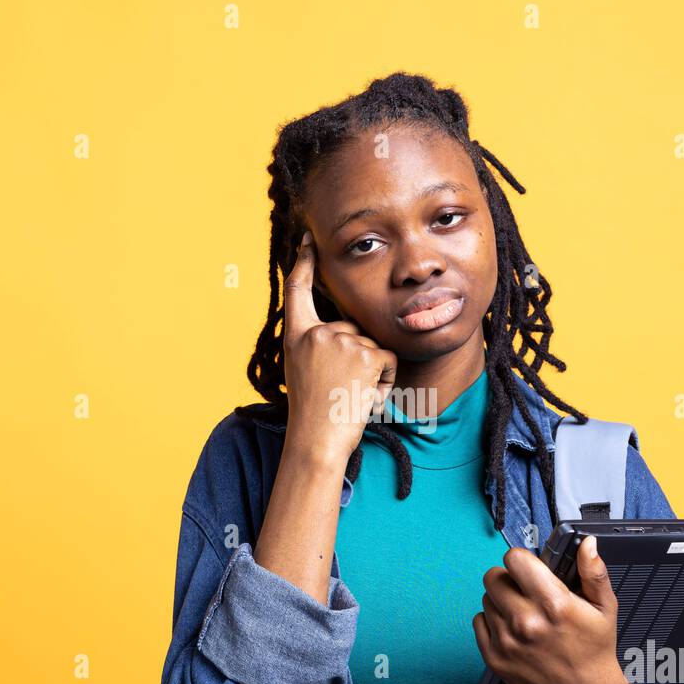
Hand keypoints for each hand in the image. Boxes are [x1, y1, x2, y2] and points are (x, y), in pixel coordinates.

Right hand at [282, 230, 398, 465]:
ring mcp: (341, 342)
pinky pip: (387, 359)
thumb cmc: (313, 414)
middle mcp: (317, 333)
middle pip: (351, 328)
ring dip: (370, 373)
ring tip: (350, 396)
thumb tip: (347, 330)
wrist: (317, 441)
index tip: (309, 241)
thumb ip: (319, 345)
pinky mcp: (366, 355)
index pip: (298, 290)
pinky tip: (365, 397)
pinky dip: (383, 381)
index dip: (304, 264)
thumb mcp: (304, 371)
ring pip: (372, 345)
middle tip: (339, 390)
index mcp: (296, 337)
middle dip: (357, 357)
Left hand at [472, 536, 626, 683]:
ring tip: (524, 614)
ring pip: (486, 598)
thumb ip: (593, 571)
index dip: (522, 561)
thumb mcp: (604, 606)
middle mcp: (526, 622)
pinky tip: (513, 629)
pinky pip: (478, 621)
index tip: (530, 570)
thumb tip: (587, 544)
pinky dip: (492, 622)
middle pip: (493, 576)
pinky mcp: (494, 657)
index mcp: (553, 604)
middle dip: (509, 579)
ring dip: (501, 601)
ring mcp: (507, 641)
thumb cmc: (593, 648)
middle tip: (525, 592)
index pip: (514, 559)